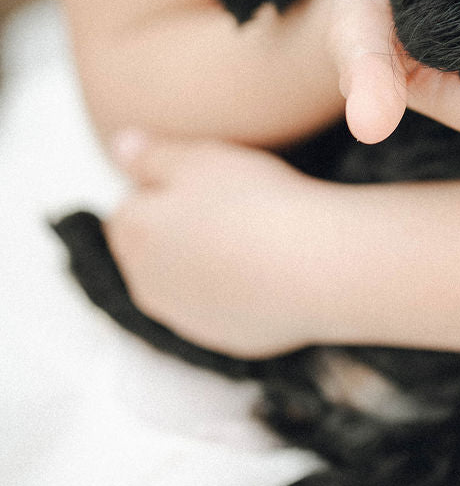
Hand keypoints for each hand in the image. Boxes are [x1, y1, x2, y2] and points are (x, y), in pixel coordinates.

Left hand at [105, 133, 327, 355]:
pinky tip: (272, 271)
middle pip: (153, 251)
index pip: (129, 208)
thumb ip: (150, 154)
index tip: (206, 182)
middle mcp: (147, 285)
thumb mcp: (198, 159)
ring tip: (254, 238)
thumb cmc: (253, 203)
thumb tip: (119, 146)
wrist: (315, 268)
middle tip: (231, 207)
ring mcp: (186, 319)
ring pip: (187, 283)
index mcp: (133, 235)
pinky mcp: (226, 339)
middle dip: (179, 231)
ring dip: (207, 264)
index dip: (165, 190)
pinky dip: (238, 293)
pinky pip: (224, 309)